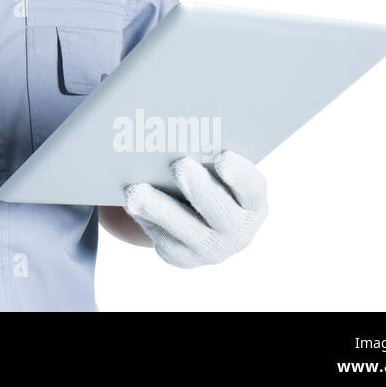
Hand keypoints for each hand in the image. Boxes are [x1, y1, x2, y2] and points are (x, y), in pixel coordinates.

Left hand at [123, 150, 266, 267]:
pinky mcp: (185, 258)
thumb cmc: (207, 177)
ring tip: (136, 191)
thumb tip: (178, 128)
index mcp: (253, 203)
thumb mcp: (213, 167)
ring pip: (189, 232)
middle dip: (200, 189)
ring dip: (161, 210)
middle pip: (222, 213)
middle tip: (179, 165)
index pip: (254, 190)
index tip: (223, 157)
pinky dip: (148, 222)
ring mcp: (213, 249)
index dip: (241, 176)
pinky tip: (131, 205)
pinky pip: (167, 243)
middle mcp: (239, 230)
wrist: (194, 213)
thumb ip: (207, 154)